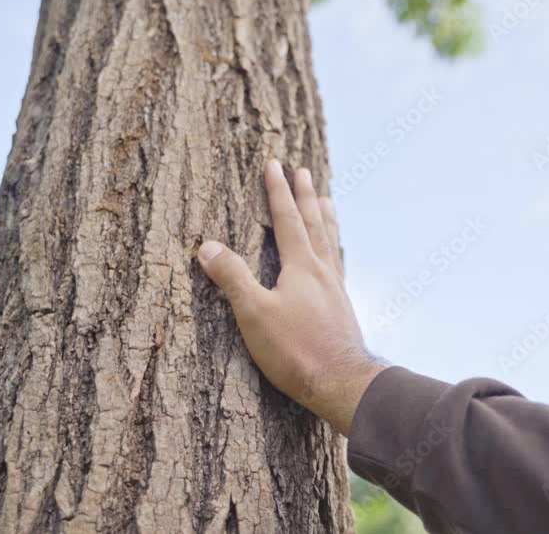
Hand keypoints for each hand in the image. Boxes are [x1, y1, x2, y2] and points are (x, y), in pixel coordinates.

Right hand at [197, 160, 384, 434]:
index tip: (275, 165)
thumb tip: (206, 245)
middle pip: (314, 225)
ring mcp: (336, 290)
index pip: (288, 220)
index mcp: (302, 267)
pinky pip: (337, 266)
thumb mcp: (255, 314)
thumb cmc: (297, 351)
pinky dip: (334, 250)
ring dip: (325, 218)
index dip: (278, 192)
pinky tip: (333, 259)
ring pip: (330, 243)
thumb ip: (232, 278)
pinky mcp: (341, 310)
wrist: (342, 384)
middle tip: (304, 171)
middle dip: (305, 196)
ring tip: (327, 201)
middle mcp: (323, 272)